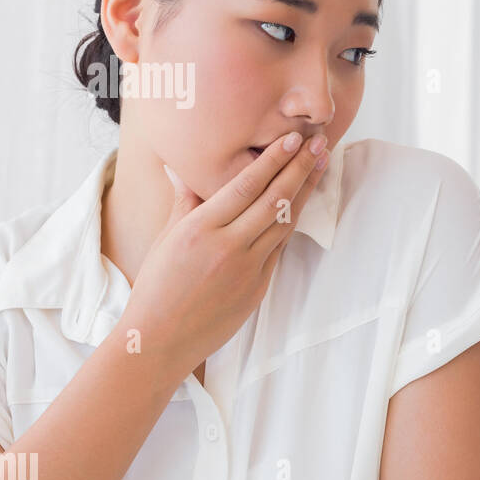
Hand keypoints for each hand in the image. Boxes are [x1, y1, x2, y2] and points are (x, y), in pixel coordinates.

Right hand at [118, 131, 328, 381]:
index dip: (274, 160)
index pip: (246, 186)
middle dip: (300, 168)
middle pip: (274, 200)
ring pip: (285, 223)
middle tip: (319, 143)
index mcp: (199, 229)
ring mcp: (247, 269)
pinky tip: (303, 203)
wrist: (160, 340)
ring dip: (306, 192)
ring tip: (322, 166)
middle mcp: (227, 246)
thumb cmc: (157, 286)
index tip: (294, 139)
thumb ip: (184, 201)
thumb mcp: (166, 239)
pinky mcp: (259, 288)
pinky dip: (292, 223)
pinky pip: (279, 248)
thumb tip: (181, 168)